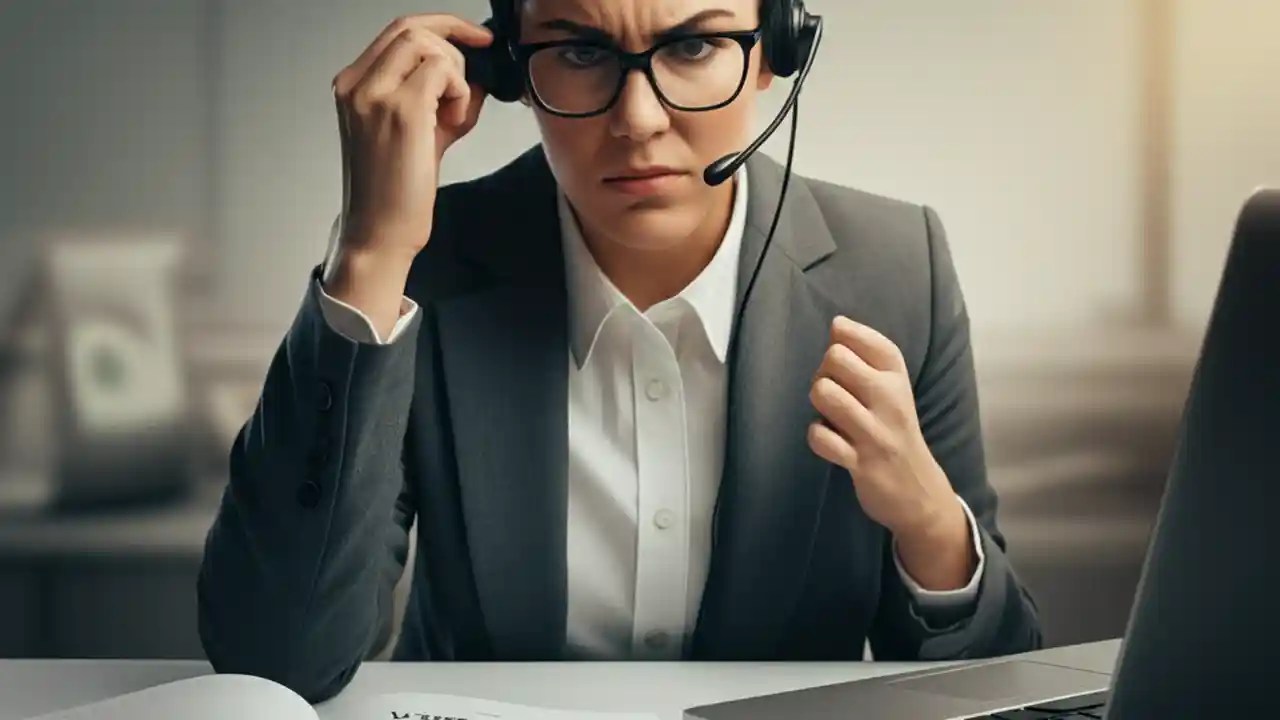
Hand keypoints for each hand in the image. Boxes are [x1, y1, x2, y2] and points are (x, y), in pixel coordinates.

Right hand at [324, 14, 492, 335]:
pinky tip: (452, 123)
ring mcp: (375, 95)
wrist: (379, 233)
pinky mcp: (401, 111)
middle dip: (456, 44)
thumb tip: (475, 73)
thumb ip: (437, 96)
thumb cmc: (394, 192)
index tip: (475, 37)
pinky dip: (460, 93)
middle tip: (472, 77)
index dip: (443, 26)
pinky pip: (443, 73)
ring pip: (429, 46)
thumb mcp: (416, 131)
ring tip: (452, 114)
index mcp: (353, 86)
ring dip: (456, 75)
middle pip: (412, 28)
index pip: (398, 31)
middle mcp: (356, 85)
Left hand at [807, 316, 974, 588]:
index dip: (846, 337)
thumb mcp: (893, 388)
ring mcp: (876, 431)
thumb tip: (836, 325)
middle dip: (824, 371)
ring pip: (824, 392)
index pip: (870, 338)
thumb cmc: (894, 430)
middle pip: (836, 357)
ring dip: (819, 404)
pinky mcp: (861, 462)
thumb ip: (866, 358)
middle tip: (835, 391)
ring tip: (832, 415)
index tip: (847, 358)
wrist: (918, 490)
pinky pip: (819, 436)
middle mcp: (891, 399)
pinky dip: (818, 437)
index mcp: (898, 377)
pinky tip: (831, 441)